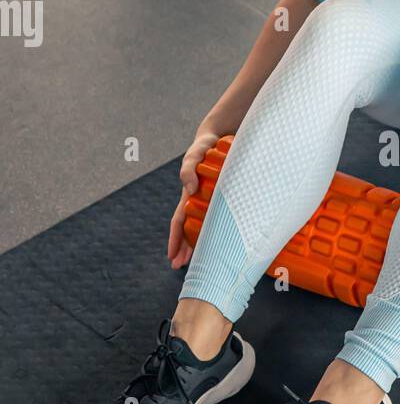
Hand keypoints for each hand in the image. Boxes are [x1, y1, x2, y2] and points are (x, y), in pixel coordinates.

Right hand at [167, 128, 221, 268]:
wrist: (220, 136)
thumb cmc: (206, 145)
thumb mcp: (196, 153)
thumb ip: (189, 167)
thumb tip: (189, 188)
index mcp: (189, 195)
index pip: (179, 222)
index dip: (175, 239)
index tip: (172, 257)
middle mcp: (197, 200)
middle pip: (188, 228)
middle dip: (183, 248)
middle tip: (179, 267)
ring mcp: (209, 200)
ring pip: (202, 226)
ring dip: (198, 243)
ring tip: (199, 263)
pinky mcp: (223, 197)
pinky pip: (218, 218)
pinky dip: (217, 232)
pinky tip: (222, 242)